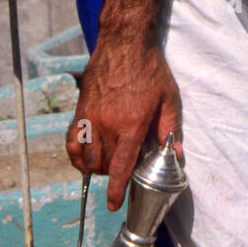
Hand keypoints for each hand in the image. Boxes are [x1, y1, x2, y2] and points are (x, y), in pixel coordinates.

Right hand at [66, 36, 182, 210]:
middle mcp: (107, 124)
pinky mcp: (80, 110)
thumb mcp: (169, 97)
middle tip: (123, 168)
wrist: (125, 42)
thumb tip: (175, 154)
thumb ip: (170, 128)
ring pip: (87, 157)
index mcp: (131, 124)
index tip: (114, 204)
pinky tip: (84, 158)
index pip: (120, 167)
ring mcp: (90, 117)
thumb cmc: (150, 68)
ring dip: (96, 167)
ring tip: (108, 162)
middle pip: (104, 165)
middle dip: (113, 174)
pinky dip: (75, 156)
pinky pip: (72, 141)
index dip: (116, 189)